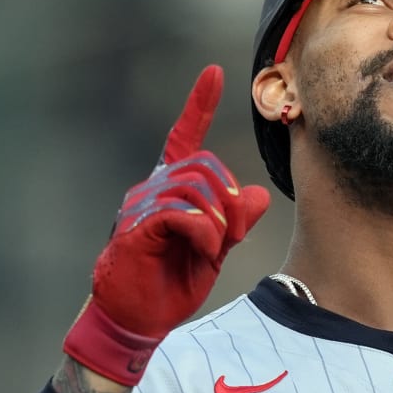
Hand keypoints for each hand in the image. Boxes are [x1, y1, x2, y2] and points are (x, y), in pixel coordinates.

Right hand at [63, 66, 271, 384]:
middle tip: (232, 237)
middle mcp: (152, 189)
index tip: (215, 73)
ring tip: (213, 250)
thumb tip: (257, 195)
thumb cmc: (171, 282)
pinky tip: (204, 251)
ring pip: (195, 188)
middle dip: (228, 200)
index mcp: (171, 190)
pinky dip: (203, 232)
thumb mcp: (215, 250)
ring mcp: (140, 206)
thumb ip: (235, 222)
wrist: (139, 319)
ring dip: (218, 222)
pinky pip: (180, 212)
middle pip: (203, 165)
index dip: (199, 104)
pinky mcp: (135, 228)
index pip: (185, 137)